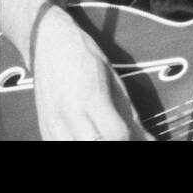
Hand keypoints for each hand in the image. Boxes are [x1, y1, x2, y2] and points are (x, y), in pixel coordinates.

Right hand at [31, 6, 148, 140]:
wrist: (47, 43)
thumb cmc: (84, 56)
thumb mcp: (114, 79)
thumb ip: (130, 113)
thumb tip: (148, 138)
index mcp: (91, 98)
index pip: (115, 135)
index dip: (129, 140)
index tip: (138, 138)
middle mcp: (69, 114)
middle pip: (96, 145)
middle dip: (114, 143)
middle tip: (121, 136)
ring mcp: (53, 124)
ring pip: (75, 149)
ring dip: (95, 143)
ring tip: (103, 134)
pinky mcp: (44, 129)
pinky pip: (61, 146)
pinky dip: (77, 143)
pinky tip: (87, 136)